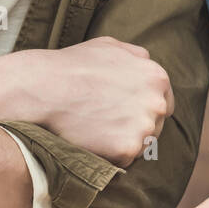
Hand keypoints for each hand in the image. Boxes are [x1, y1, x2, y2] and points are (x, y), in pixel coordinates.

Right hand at [0, 37, 172, 167]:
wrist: (44, 88)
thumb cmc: (73, 65)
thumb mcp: (110, 46)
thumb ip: (137, 56)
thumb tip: (147, 64)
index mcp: (157, 77)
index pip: (164, 101)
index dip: (143, 108)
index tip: (126, 113)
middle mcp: (157, 102)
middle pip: (156, 124)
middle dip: (136, 125)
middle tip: (107, 124)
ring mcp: (144, 127)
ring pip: (141, 144)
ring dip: (124, 142)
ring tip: (96, 132)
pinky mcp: (127, 150)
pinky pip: (124, 161)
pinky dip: (110, 156)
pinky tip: (91, 142)